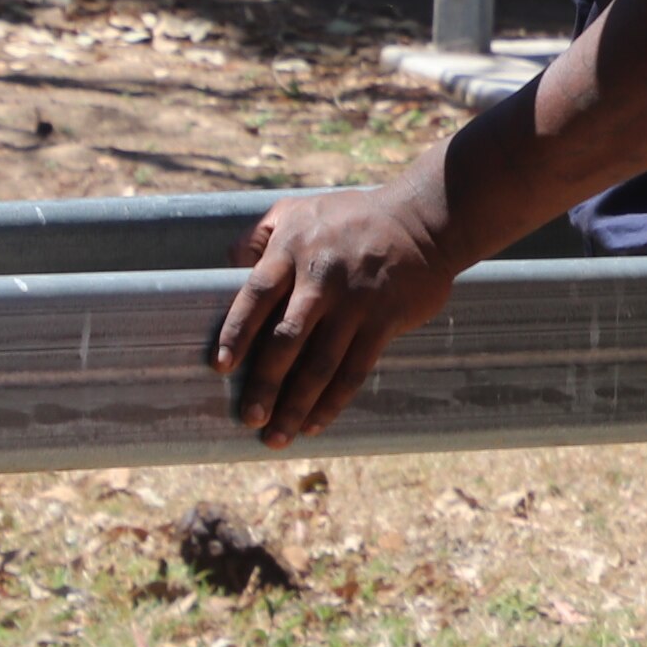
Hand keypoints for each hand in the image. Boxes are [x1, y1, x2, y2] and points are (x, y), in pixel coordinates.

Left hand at [210, 178, 459, 448]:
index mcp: (294, 250)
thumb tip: (226, 268)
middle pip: (286, 339)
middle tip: (249, 417)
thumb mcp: (299, 210)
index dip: (237, 333)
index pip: (256, 295)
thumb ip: (259, 236)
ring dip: (296, 404)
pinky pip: (356, 369)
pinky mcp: (386, 319)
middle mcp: (322, 277)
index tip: (221, 368)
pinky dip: (334, 400)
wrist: (425, 220)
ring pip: (320, 363)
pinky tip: (316, 423)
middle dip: (265, 383)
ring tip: (277, 435)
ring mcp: (357, 301)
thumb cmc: (352, 218)